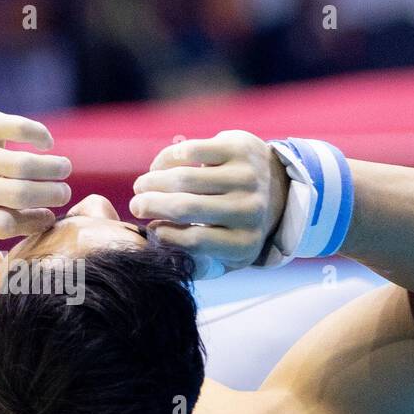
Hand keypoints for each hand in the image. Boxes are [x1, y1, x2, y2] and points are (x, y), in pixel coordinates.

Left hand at [0, 97, 71, 267]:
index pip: (4, 225)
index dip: (33, 223)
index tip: (48, 218)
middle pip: (18, 195)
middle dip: (50, 196)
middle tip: (63, 194)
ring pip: (22, 165)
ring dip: (52, 168)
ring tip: (64, 169)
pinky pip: (17, 129)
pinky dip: (38, 136)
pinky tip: (46, 143)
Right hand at [130, 130, 287, 277]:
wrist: (277, 188)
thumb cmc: (235, 227)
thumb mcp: (225, 255)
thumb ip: (197, 265)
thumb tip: (164, 259)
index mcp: (244, 243)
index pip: (193, 242)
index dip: (163, 235)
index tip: (151, 230)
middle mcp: (249, 210)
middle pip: (185, 207)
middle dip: (149, 205)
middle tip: (135, 206)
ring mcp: (246, 176)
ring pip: (183, 178)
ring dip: (152, 182)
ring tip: (142, 187)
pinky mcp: (239, 148)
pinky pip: (190, 151)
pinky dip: (166, 159)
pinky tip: (159, 167)